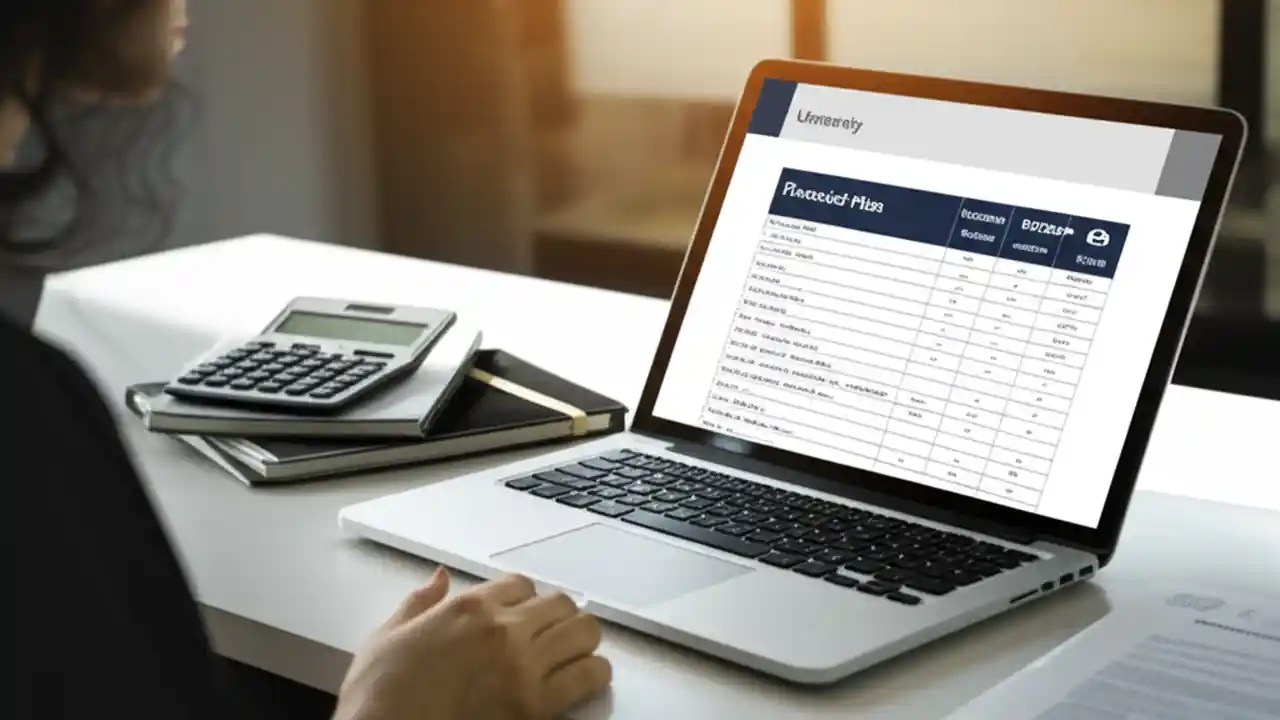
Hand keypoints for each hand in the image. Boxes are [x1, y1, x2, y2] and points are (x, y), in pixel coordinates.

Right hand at [334, 568, 611, 719]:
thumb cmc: (377, 697)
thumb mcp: (386, 637)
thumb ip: (418, 603)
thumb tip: (437, 578)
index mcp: (467, 607)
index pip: (522, 584)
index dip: (527, 598)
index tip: (525, 613)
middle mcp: (502, 629)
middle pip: (560, 602)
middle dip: (560, 615)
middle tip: (555, 632)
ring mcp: (523, 666)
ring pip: (584, 631)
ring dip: (582, 639)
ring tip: (575, 651)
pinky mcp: (537, 704)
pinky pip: (589, 675)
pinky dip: (593, 673)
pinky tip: (586, 678)